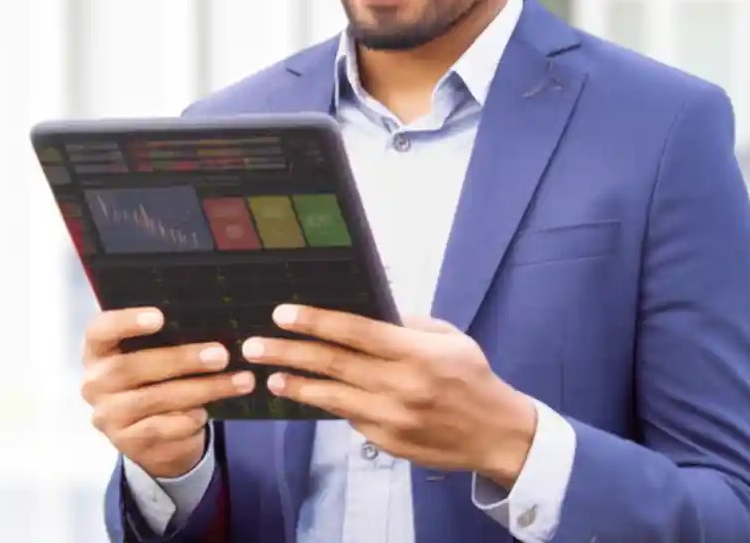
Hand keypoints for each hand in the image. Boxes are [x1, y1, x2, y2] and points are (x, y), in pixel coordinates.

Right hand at [81, 307, 254, 477]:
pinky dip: (190, 418)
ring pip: (155, 399)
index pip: (99, 330)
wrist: (152, 436)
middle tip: (221, 355)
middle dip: (181, 360)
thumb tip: (212, 321)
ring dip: (202, 389)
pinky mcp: (127, 443)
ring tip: (238, 381)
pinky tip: (209, 411)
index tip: (160, 316)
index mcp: (98, 352)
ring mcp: (108, 416)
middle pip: (131, 367)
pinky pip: (162, 428)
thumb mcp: (155, 356)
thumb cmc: (157, 379)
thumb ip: (169, 339)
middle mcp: (95, 383)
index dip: (126, 321)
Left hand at [242, 305, 536, 488]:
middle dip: (289, 351)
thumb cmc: (471, 378)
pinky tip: (305, 393)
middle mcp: (400, 384)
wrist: (494, 433)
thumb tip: (369, 309)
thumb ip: (409, 324)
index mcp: (416, 352)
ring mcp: (391, 416)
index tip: (283, 313)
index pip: (356, 331)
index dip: (316, 320)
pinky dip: (325, 403)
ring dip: (296, 384)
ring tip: (269, 374)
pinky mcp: (386, 440)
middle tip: (254, 344)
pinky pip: (348, 417)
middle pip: (334, 363)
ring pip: (331, 396)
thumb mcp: (449, 338)